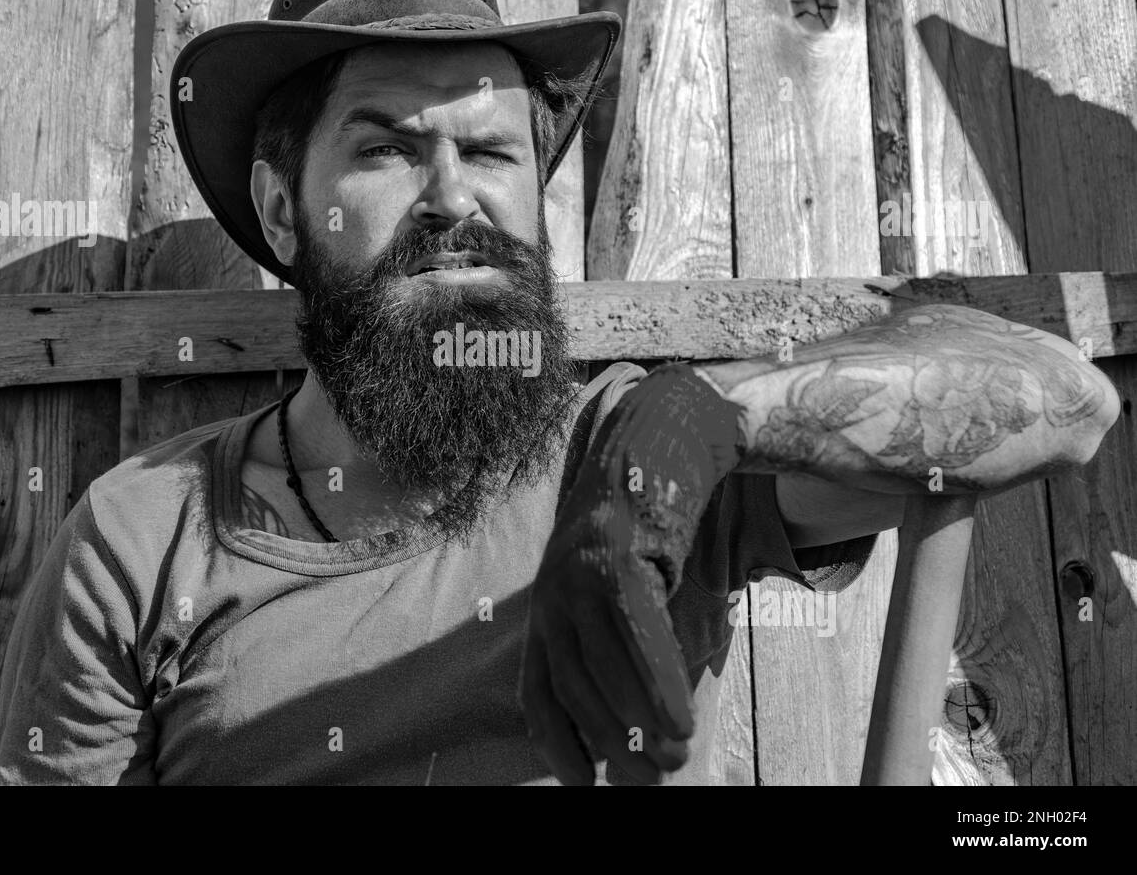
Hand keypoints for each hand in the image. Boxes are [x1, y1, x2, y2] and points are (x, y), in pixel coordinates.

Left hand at [518, 362, 745, 783]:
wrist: (663, 435)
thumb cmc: (650, 522)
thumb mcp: (626, 583)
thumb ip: (625, 638)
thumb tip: (641, 709)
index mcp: (550, 603)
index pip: (540, 686)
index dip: (557, 740)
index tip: (580, 783)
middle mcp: (553, 588)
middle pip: (574, 684)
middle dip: (612, 740)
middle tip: (652, 777)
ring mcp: (578, 566)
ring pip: (603, 663)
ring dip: (639, 720)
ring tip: (672, 755)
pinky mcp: (615, 547)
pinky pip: (635, 628)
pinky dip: (657, 678)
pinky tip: (679, 716)